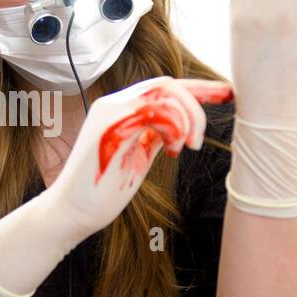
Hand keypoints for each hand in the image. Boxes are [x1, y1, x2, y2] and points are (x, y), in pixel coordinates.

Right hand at [40, 76, 233, 239]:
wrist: (70, 212)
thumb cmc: (101, 191)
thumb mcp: (137, 157)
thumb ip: (153, 136)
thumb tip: (178, 128)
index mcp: (121, 110)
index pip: (164, 88)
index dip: (198, 88)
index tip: (226, 94)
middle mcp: (115, 104)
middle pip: (168, 84)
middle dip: (197, 103)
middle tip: (200, 142)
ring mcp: (112, 113)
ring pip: (165, 92)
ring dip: (187, 119)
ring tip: (188, 148)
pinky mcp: (112, 127)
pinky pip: (154, 110)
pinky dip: (173, 127)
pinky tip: (171, 150)